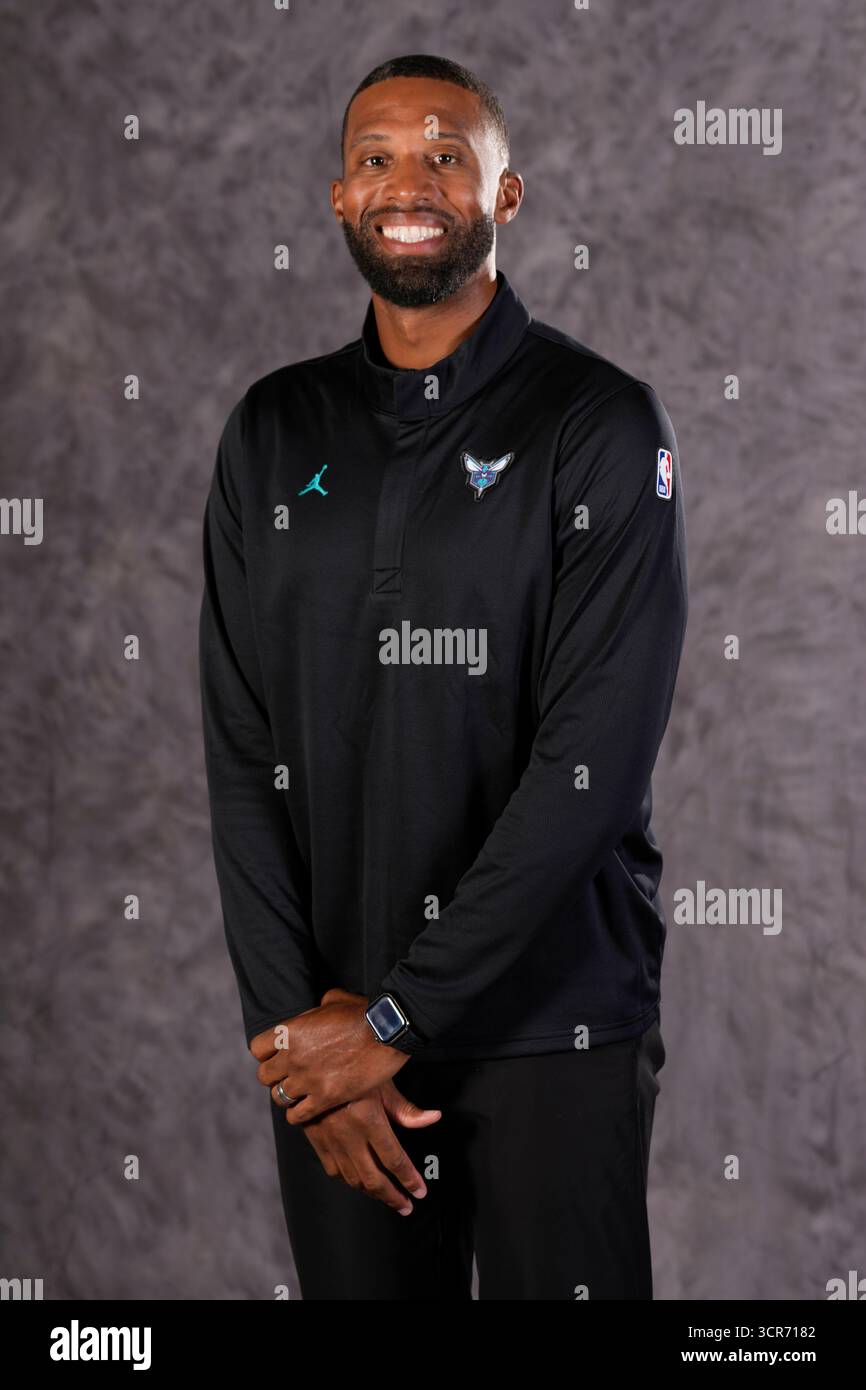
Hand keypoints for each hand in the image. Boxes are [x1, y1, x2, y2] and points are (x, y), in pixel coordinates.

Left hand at [249, 988, 412, 1122]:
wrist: (388, 1032)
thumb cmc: (364, 1012)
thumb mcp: (335, 1000)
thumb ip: (317, 1009)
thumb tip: (318, 1010)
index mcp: (291, 1031)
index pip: (257, 1048)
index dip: (267, 1052)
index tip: (278, 1055)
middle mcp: (293, 1057)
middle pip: (265, 1076)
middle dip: (275, 1075)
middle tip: (289, 1075)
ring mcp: (307, 1079)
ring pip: (279, 1097)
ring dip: (288, 1095)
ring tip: (299, 1093)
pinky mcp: (325, 1098)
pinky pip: (297, 1115)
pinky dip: (299, 1113)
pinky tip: (307, 1108)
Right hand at [299, 1079, 441, 1214]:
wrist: (313, 1064)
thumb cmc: (353, 1068)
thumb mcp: (383, 1084)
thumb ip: (406, 1109)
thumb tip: (434, 1118)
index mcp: (368, 1119)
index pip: (394, 1160)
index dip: (409, 1179)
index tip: (419, 1191)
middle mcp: (349, 1134)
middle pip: (374, 1179)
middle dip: (393, 1197)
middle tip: (406, 1206)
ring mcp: (330, 1140)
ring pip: (353, 1179)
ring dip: (372, 1193)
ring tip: (387, 1197)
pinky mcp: (316, 1140)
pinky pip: (334, 1170)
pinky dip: (349, 1181)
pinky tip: (359, 1181)